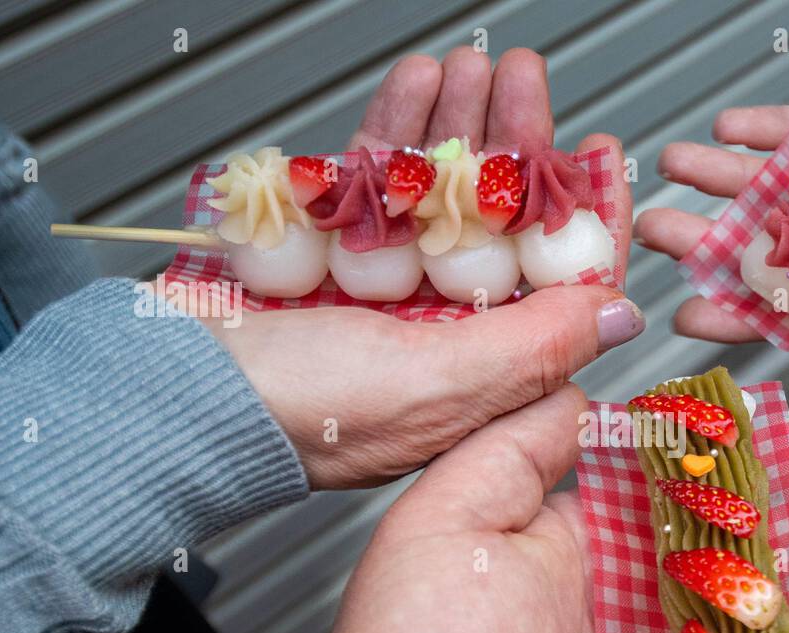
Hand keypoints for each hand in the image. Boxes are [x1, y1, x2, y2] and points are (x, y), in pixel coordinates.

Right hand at [203, 48, 637, 488]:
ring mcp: (385, 290)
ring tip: (469, 66)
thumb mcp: (434, 382)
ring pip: (441, 193)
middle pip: (503, 226)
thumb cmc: (297, 410)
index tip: (605, 154)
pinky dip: (395, 130)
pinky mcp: (330, 257)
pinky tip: (413, 85)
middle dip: (518, 143)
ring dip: (458, 122)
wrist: (168, 393)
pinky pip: (377, 183)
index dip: (588, 218)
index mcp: (480, 374)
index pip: (560, 290)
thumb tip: (620, 315)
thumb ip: (533, 349)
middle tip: (523, 77)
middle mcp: (442, 333)